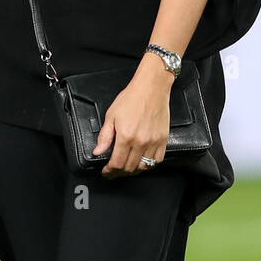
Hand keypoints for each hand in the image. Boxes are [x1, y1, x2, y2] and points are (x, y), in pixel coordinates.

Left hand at [92, 57, 172, 177]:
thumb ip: (105, 136)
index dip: (109, 171)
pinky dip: (148, 165)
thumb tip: (97, 151)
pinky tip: (141, 162)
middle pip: (129, 168)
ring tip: (126, 168)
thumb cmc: (132, 99)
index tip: (106, 172)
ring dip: (133, 171)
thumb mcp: (111, 116)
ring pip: (143, 167)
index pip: (116, 163)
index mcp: (126, 136)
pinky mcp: (163, 140)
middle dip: (119, 172)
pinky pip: (157, 160)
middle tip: (114, 171)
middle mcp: (140, 142)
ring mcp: (153, 142)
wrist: (151, 88)